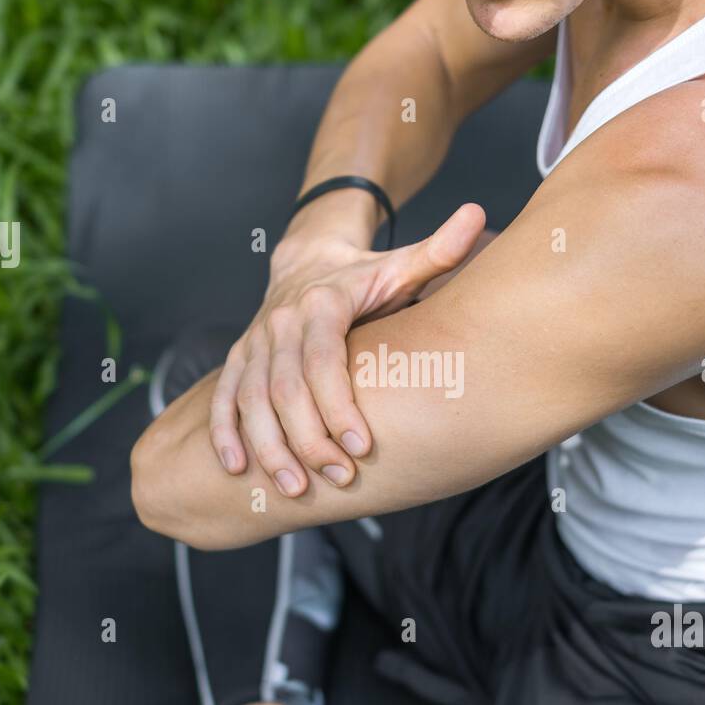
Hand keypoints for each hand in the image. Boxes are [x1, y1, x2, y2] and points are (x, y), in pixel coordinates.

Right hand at [211, 202, 486, 496]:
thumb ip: (440, 250)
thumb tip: (480, 214)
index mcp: (322, 304)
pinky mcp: (239, 358)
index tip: (364, 447)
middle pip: (286, 389)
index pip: (324, 361)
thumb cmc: (365, 275)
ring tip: (294, 489)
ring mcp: (256, 342)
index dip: (340, 407)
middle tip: (338, 478)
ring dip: (270, 447)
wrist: (308, 258)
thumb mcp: (402, 263)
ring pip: (252, 400)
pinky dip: (226, 433)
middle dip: (309, 440)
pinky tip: (238, 467)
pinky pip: (225, 397)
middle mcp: (281, 322)